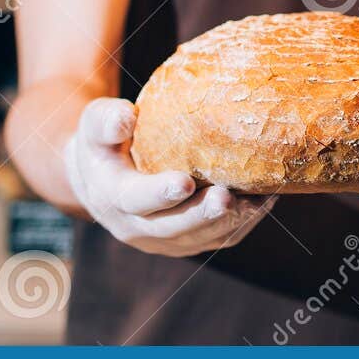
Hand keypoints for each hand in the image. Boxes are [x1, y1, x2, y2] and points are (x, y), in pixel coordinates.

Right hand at [64, 97, 275, 257]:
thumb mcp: (95, 125)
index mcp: (113, 197)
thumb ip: (106, 120)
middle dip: (202, 215)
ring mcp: (163, 239)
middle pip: (172, 228)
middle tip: (227, 198)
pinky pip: (216, 239)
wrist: (103, 177)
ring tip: (255, 202)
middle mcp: (137, 227)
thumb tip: (127, 117)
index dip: (160, 194)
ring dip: (228, 223)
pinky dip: (241, 225)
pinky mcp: (185, 241)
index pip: (136, 200)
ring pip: (199, 239)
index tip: (185, 181)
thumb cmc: (103, 142)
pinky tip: (263, 202)